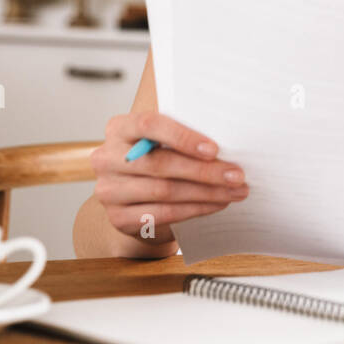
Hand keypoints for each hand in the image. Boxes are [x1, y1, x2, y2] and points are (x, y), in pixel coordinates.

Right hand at [90, 111, 246, 246]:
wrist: (135, 200)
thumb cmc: (157, 160)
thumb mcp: (163, 142)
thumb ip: (183, 136)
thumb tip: (228, 142)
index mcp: (119, 128)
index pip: (149, 125)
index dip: (183, 137)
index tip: (214, 149)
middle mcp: (107, 158)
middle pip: (160, 163)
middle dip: (204, 171)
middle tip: (236, 175)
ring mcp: (109, 190)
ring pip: (165, 191)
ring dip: (207, 192)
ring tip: (234, 191)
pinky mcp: (118, 218)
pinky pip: (164, 213)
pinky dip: (196, 209)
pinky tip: (217, 204)